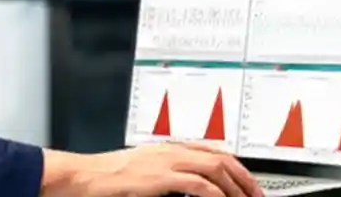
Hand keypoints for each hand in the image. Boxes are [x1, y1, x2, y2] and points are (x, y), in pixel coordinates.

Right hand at [42, 143, 262, 196]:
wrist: (85, 176)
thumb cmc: (108, 177)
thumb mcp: (143, 170)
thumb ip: (167, 175)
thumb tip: (187, 188)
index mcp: (169, 148)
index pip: (213, 151)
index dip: (235, 166)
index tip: (247, 182)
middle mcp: (172, 151)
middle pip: (221, 158)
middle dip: (243, 178)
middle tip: (255, 196)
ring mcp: (167, 162)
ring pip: (214, 169)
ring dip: (234, 188)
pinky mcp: (160, 178)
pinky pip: (198, 185)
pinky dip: (215, 195)